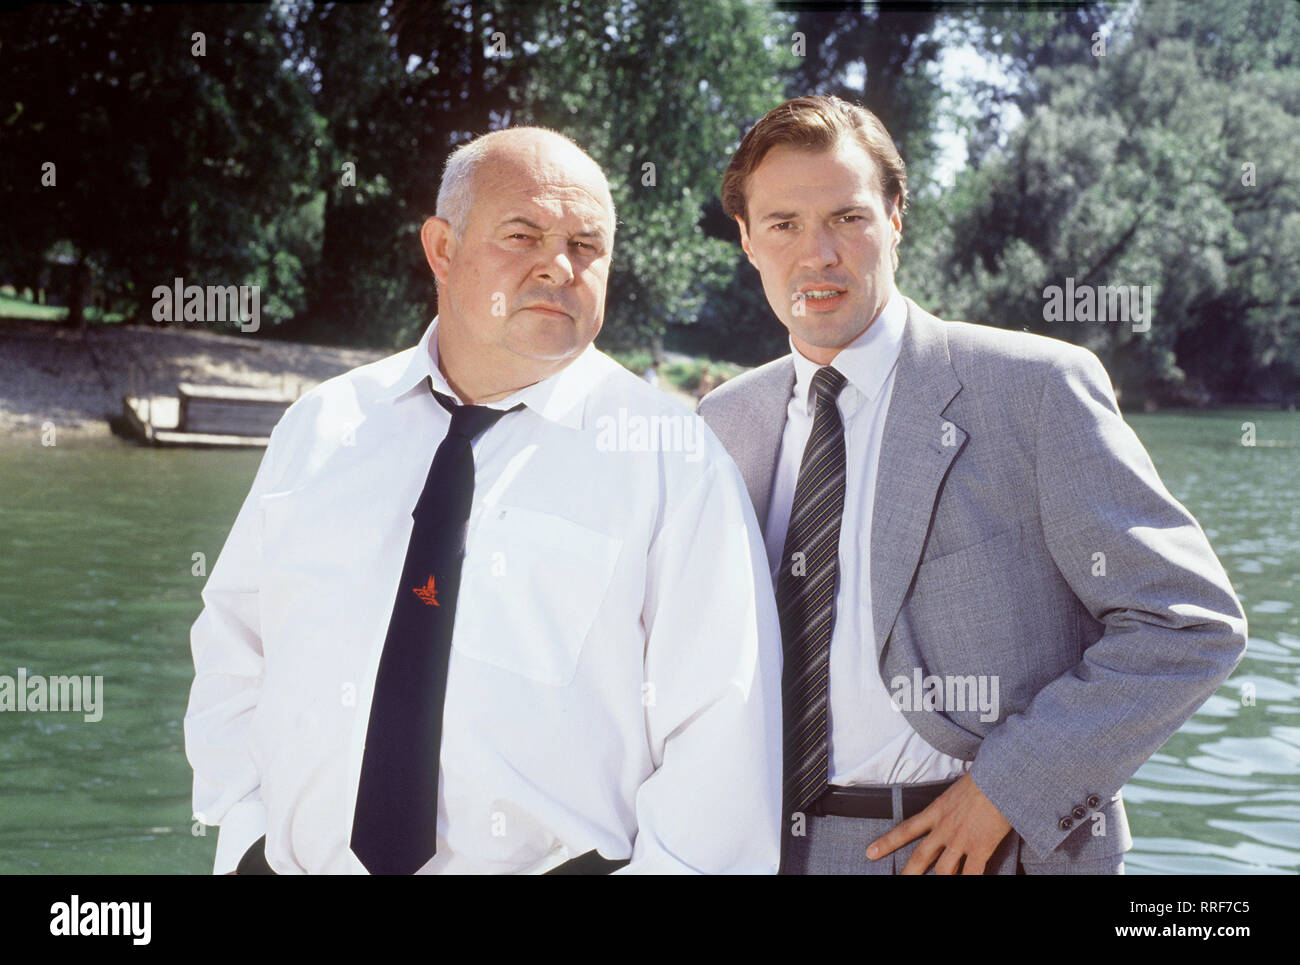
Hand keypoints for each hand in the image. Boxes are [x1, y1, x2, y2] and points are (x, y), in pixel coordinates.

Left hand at [865, 773, 1011, 874]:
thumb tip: (952, 816)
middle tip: (897, 882)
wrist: (999, 776)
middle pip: (920, 857)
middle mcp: (944, 828)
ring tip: (933, 888)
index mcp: (936, 811)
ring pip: (943, 871)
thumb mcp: (956, 790)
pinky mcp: (981, 847)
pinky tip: (965, 885)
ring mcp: (961, 839)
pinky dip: (967, 882)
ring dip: (938, 881)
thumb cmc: (982, 779)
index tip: (870, 852)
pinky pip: (971, 874)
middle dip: (908, 873)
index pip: (906, 829)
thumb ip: (949, 807)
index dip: (887, 843)